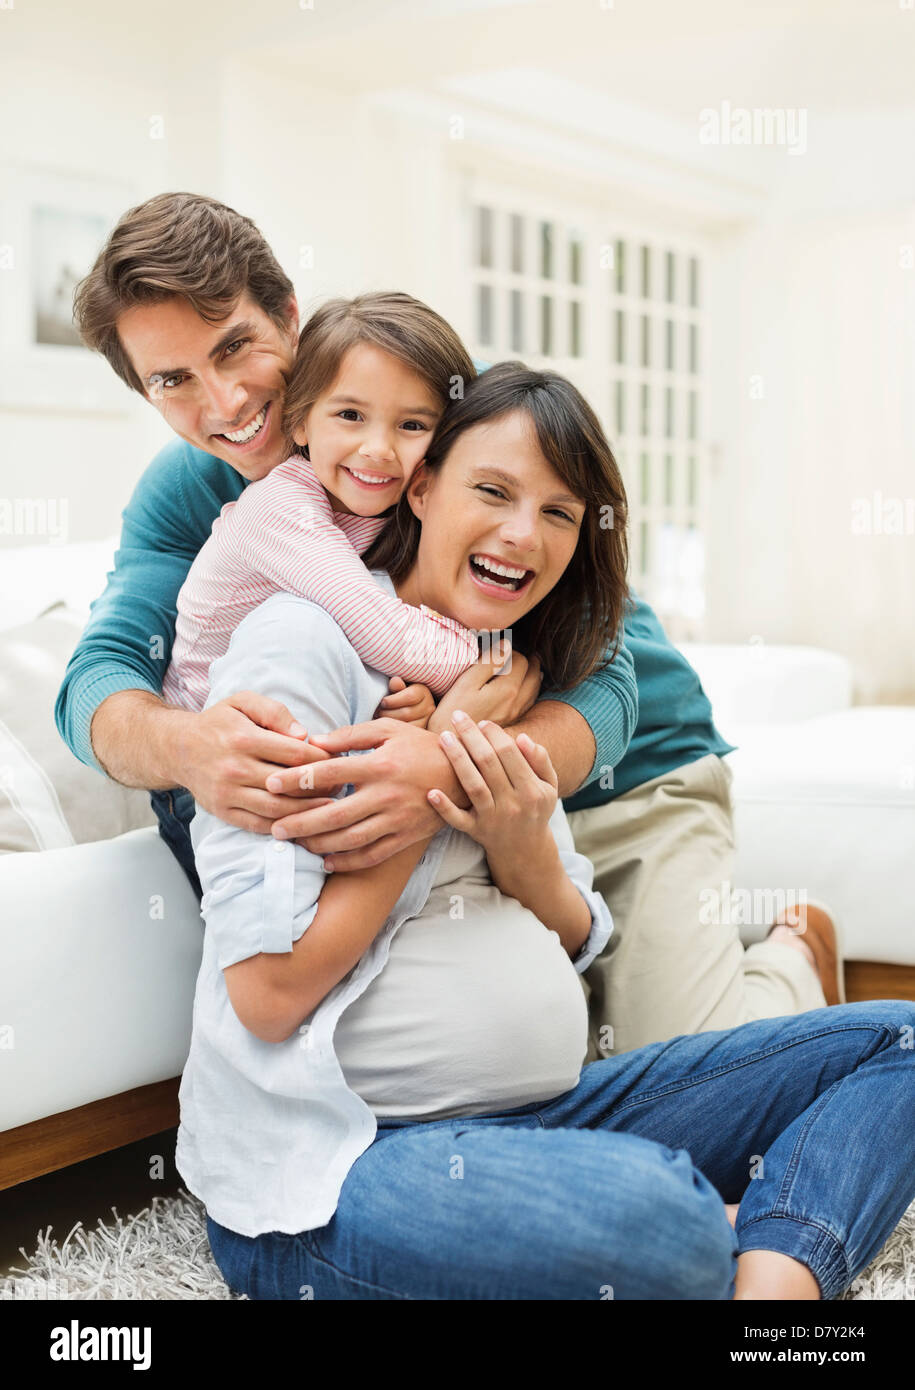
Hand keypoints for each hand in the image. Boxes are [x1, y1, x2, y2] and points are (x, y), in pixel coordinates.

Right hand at [177, 689, 335, 833]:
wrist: (178, 749)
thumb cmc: (218, 723)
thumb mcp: (243, 702)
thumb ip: (275, 712)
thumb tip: (303, 735)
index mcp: (243, 738)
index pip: (295, 754)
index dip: (322, 760)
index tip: (338, 761)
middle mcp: (234, 768)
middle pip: (289, 785)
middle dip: (321, 788)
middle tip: (342, 787)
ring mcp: (227, 793)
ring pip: (277, 809)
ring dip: (308, 812)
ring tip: (329, 808)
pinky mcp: (223, 811)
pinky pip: (259, 825)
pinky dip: (284, 826)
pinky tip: (303, 822)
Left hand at [267, 718, 470, 869]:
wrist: (465, 774)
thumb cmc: (422, 747)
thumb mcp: (390, 729)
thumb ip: (351, 735)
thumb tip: (314, 742)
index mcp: (379, 765)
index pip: (330, 773)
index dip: (297, 779)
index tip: (271, 783)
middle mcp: (386, 795)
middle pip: (335, 814)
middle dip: (300, 823)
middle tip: (274, 828)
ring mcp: (396, 819)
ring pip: (351, 839)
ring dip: (320, 844)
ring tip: (296, 844)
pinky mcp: (405, 837)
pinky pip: (373, 855)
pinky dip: (348, 861)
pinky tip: (327, 861)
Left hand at [375, 676, 435, 727]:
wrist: (403, 704)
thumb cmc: (396, 694)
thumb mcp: (397, 687)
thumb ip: (396, 685)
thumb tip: (395, 681)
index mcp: (423, 692)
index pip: (410, 696)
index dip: (393, 700)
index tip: (382, 702)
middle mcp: (429, 707)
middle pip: (407, 713)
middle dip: (388, 713)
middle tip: (378, 712)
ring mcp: (427, 721)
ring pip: (407, 726)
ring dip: (391, 723)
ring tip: (381, 720)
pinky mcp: (421, 731)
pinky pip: (408, 735)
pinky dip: (396, 732)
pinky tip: (388, 728)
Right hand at [427, 642, 541, 734]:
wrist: (452, 745)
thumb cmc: (453, 712)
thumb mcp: (467, 682)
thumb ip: (489, 662)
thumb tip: (507, 644)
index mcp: (508, 689)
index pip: (522, 660)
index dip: (512, 650)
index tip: (500, 648)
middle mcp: (518, 703)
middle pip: (534, 673)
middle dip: (528, 660)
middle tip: (518, 653)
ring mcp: (517, 715)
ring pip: (534, 689)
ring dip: (532, 674)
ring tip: (524, 666)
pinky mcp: (512, 725)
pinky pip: (529, 702)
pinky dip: (529, 689)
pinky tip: (520, 687)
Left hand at [427, 711, 558, 890]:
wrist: (525, 851)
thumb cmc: (535, 808)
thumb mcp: (549, 786)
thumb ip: (541, 761)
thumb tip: (522, 738)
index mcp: (532, 790)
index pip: (510, 754)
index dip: (495, 734)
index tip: (483, 722)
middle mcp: (513, 804)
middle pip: (488, 764)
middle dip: (471, 737)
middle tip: (458, 717)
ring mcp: (492, 819)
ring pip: (473, 785)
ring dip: (457, 759)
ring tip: (444, 737)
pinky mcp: (475, 832)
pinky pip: (458, 820)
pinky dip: (444, 807)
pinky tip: (431, 792)